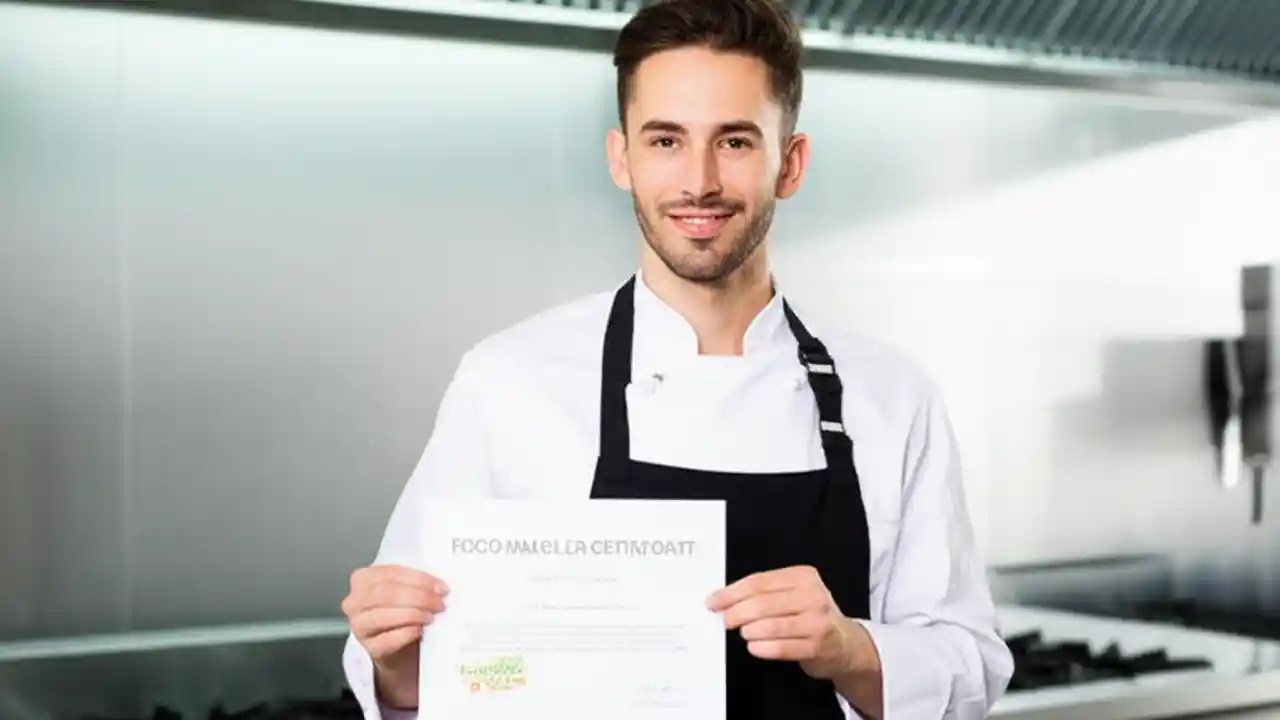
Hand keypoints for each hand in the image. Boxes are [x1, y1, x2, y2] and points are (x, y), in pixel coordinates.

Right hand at [341, 564, 448, 706]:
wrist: (399, 648)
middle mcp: (354, 601)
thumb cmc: (402, 613)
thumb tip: (439, 586)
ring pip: (383, 615)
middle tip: (439, 603)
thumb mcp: (406, 591)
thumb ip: (416, 584)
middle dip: (418, 597)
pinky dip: (407, 633)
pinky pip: (387, 639)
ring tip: (431, 617)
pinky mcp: (369, 648)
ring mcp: (359, 626)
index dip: (419, 579)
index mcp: (362, 579)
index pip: (390, 574)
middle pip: (386, 594)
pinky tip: (419, 630)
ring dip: (413, 614)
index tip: (440, 587)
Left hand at [705, 565, 862, 679]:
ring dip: (749, 631)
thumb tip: (725, 599)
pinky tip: (754, 647)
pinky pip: (783, 647)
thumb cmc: (811, 616)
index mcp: (803, 576)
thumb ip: (764, 593)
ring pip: (771, 625)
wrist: (845, 643)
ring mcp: (817, 621)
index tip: (714, 601)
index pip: (759, 582)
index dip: (732, 593)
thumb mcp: (794, 594)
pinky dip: (763, 648)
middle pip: (762, 603)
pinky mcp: (818, 646)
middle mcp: (813, 595)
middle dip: (736, 613)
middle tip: (725, 620)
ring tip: (744, 633)